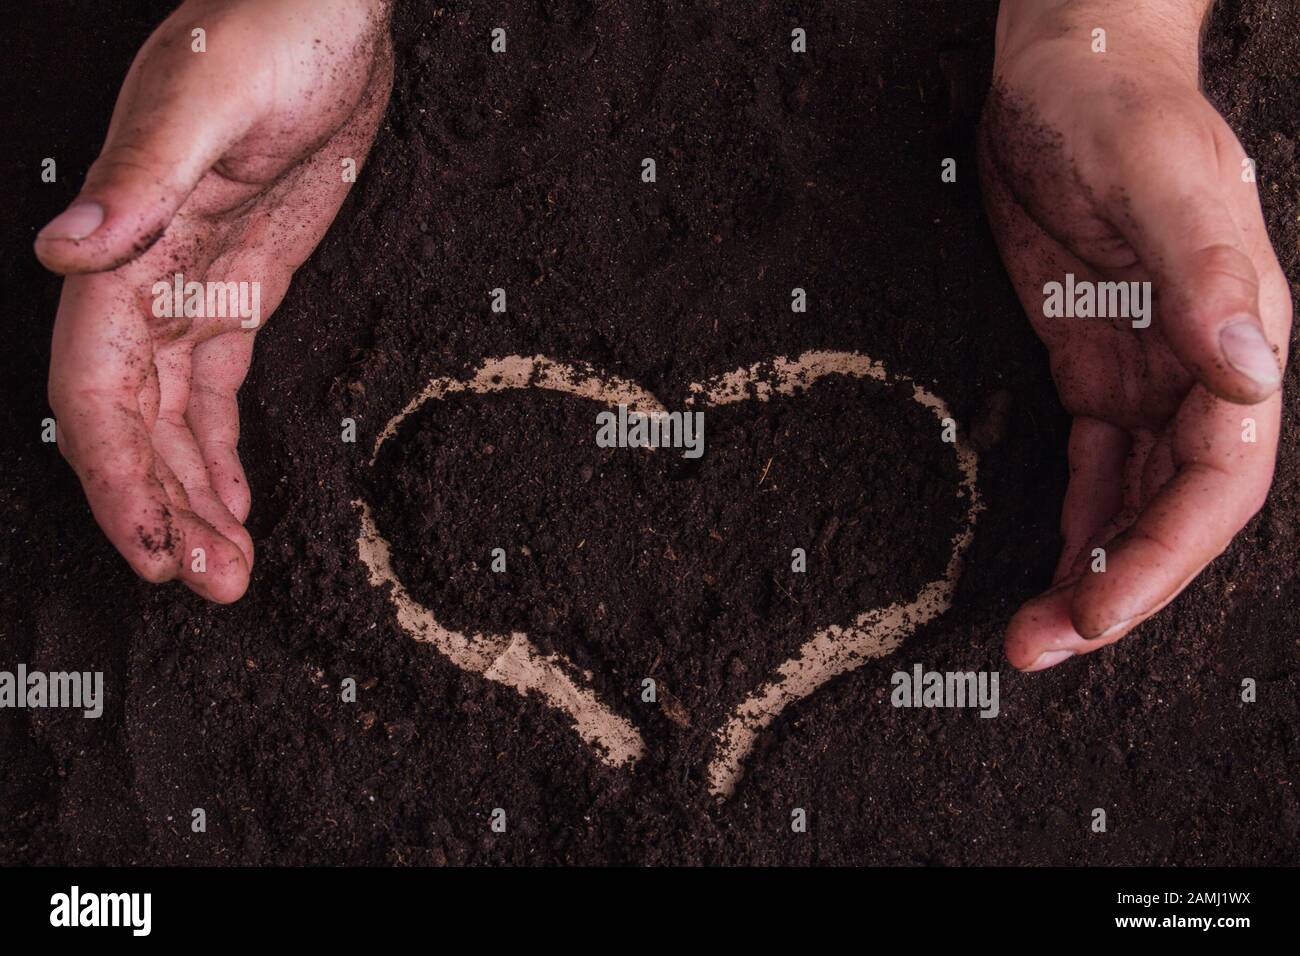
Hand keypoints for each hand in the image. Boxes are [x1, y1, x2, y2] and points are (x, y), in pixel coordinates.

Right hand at [41, 0, 391, 601]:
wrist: (324, 14)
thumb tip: (68, 250)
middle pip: (135, 421)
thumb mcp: (210, 97)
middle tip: (207, 580)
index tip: (149, 543)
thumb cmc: (267, 31)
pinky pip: (216, 389)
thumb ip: (142, 179)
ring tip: (224, 566)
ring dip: (193, 497)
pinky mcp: (241, 286)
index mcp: (128, 243)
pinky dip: (218, 451)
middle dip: (163, 509)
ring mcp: (194, 287)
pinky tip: (228, 500)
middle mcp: (148, 275)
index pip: (95, 384)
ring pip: (175, 419)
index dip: (114, 473)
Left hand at [978, 0, 1291, 669]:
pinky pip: (1097, 462)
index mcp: (1235, 334)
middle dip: (1120, 588)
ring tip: (1037, 630)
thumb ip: (1205, 271)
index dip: (1164, 556)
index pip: (1219, 480)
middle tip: (1044, 645)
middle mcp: (1201, 365)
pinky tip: (1055, 560)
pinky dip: (1077, 517)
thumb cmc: (1120, 104)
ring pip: (1135, 499)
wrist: (1065, 70)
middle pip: (1176, 509)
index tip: (1100, 611)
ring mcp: (1148, 369)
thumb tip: (1249, 369)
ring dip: (1093, 568)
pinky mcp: (1097, 362)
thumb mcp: (1160, 175)